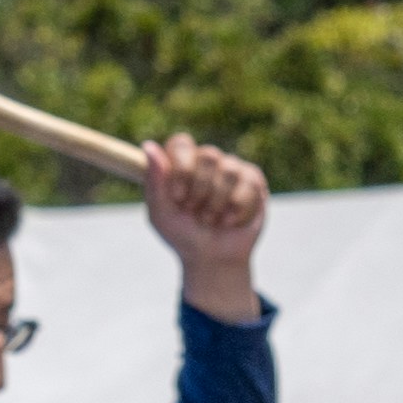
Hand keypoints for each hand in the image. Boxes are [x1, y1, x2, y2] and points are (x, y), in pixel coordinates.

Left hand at [142, 135, 269, 321]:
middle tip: (194, 211)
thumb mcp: (161, 213)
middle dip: (201, 189)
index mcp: (180, 163)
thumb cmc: (182, 234)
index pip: (181, 143)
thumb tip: (148, 145)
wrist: (212, 259)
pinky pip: (249, 183)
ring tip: (210, 219)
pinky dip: (237, 207)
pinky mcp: (253, 181)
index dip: (182, 167)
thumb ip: (154, 180)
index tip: (178, 196)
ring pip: (230, 170)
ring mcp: (231, 169)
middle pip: (209, 155)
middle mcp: (206, 161)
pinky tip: (228, 220)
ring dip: (217, 202)